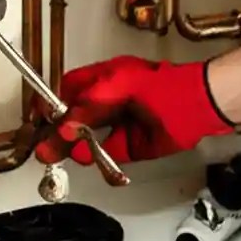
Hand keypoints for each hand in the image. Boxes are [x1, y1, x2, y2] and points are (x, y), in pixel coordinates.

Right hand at [32, 57, 233, 165]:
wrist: (200, 107)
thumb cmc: (168, 88)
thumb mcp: (119, 90)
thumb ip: (89, 108)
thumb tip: (65, 125)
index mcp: (105, 80)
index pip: (68, 91)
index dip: (52, 105)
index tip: (40, 120)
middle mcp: (110, 102)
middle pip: (74, 118)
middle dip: (58, 132)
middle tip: (44, 146)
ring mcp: (120, 124)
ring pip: (87, 139)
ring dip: (74, 147)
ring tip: (59, 154)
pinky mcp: (131, 146)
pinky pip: (106, 155)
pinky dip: (97, 160)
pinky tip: (89, 157)